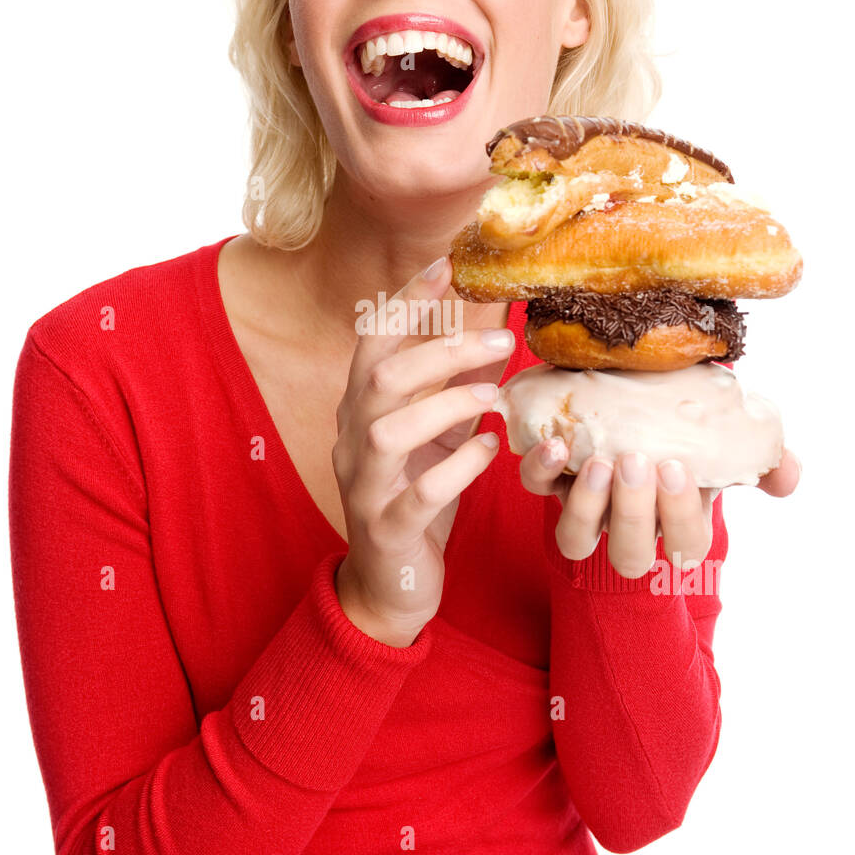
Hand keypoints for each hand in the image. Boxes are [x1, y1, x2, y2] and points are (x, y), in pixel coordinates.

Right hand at [332, 255, 513, 643]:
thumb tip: (492, 342)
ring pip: (389, 432)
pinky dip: (457, 469)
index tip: (444, 265)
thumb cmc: (413, 501)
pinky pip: (417, 495)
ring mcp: (364, 487)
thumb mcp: (435, 440)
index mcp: (360, 412)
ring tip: (495, 398)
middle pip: (381, 378)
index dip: (405, 303)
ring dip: (448, 405)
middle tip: (502, 340)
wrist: (388, 588)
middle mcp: (352, 442)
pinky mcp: (387, 530)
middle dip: (441, 350)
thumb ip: (452, 394)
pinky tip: (490, 452)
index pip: (372, 343)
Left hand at [520, 440, 801, 579]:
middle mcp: (629, 524)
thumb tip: (787, 478)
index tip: (677, 468)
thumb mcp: (731, 435)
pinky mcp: (549, 477)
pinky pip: (534, 488)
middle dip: (632, 514)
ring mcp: (587, 505)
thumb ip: (766, 458)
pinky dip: (538, 470)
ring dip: (584, 506)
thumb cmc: (689, 421)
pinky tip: (554, 444)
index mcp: (676, 521)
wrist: (638, 387)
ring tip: (596, 461)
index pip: (684, 545)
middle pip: (627, 555)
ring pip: (575, 539)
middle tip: (636, 462)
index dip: (679, 516)